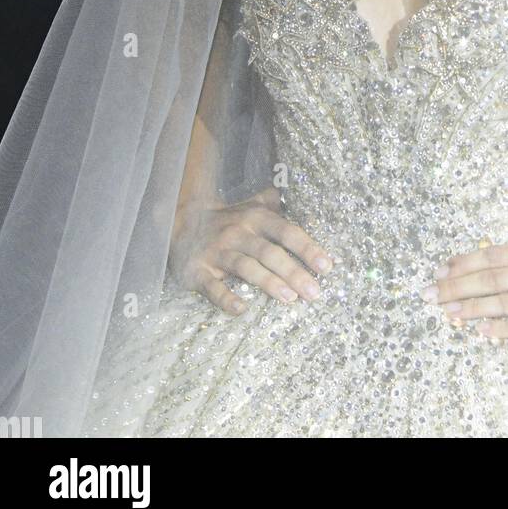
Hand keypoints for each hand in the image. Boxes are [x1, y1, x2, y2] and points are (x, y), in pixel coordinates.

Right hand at [168, 185, 336, 315]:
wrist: (180, 221)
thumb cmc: (228, 219)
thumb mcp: (251, 206)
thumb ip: (278, 204)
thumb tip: (308, 198)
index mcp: (255, 218)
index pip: (286, 232)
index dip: (307, 248)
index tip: (327, 266)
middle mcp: (238, 233)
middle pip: (269, 252)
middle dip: (294, 272)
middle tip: (315, 293)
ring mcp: (217, 252)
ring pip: (246, 267)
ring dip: (269, 282)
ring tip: (290, 299)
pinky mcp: (198, 272)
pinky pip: (212, 287)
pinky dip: (226, 299)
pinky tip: (242, 310)